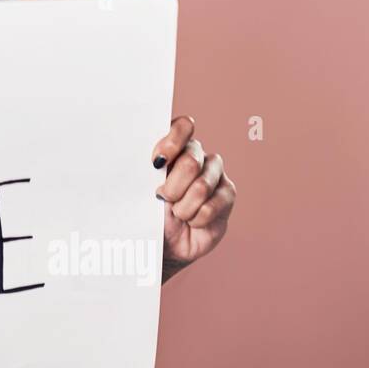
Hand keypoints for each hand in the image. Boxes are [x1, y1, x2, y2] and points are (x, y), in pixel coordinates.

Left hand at [151, 116, 235, 283]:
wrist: (163, 241)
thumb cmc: (148, 211)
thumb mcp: (141, 188)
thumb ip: (148, 169)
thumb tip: (154, 161)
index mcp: (174, 145)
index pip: (184, 126)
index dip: (172, 143)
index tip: (157, 164)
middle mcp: (197, 154)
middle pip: (191, 160)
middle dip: (172, 187)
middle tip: (162, 198)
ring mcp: (215, 173)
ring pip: (202, 186)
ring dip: (182, 207)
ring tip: (177, 212)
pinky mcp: (227, 194)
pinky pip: (211, 206)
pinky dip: (195, 218)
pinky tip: (191, 221)